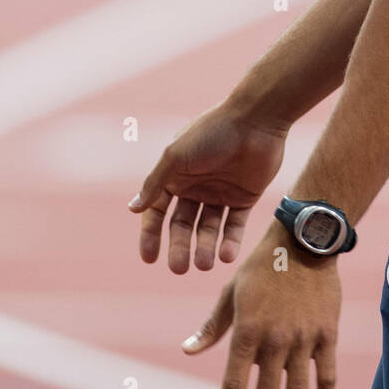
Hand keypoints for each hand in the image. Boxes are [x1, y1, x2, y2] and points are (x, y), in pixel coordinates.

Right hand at [128, 103, 288, 270]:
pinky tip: (225, 255)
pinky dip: (230, 241)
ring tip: (203, 264)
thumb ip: (155, 184)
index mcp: (175, 175)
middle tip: (179, 268)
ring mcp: (220, 193)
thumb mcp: (176, 157)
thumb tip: (132, 208)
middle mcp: (196, 186)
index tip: (149, 259)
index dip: (151, 235)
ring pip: (208, 228)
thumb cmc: (212, 132)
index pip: (158, 211)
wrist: (256, 119)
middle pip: (183, 225)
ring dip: (204, 247)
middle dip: (179, 247)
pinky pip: (235, 225)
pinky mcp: (245, 197)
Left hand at [182, 221, 340, 388]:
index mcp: (247, 330)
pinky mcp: (328, 334)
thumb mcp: (231, 292)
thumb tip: (187, 350)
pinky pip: (327, 374)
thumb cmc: (262, 266)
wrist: (305, 241)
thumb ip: (212, 326)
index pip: (234, 384)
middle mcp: (276, 339)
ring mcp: (304, 338)